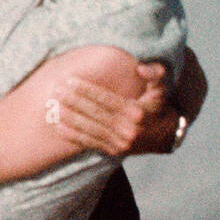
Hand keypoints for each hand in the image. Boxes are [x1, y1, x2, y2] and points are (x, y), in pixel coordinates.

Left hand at [53, 62, 177, 156]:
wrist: (166, 136)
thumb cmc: (159, 107)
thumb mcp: (162, 88)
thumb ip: (155, 74)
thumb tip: (140, 68)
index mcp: (136, 112)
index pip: (107, 100)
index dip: (88, 90)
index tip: (70, 80)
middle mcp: (128, 129)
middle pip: (95, 114)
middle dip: (74, 102)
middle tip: (56, 91)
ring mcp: (120, 143)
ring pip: (90, 129)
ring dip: (70, 119)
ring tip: (53, 108)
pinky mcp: (113, 151)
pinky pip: (90, 143)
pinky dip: (73, 136)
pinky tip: (58, 127)